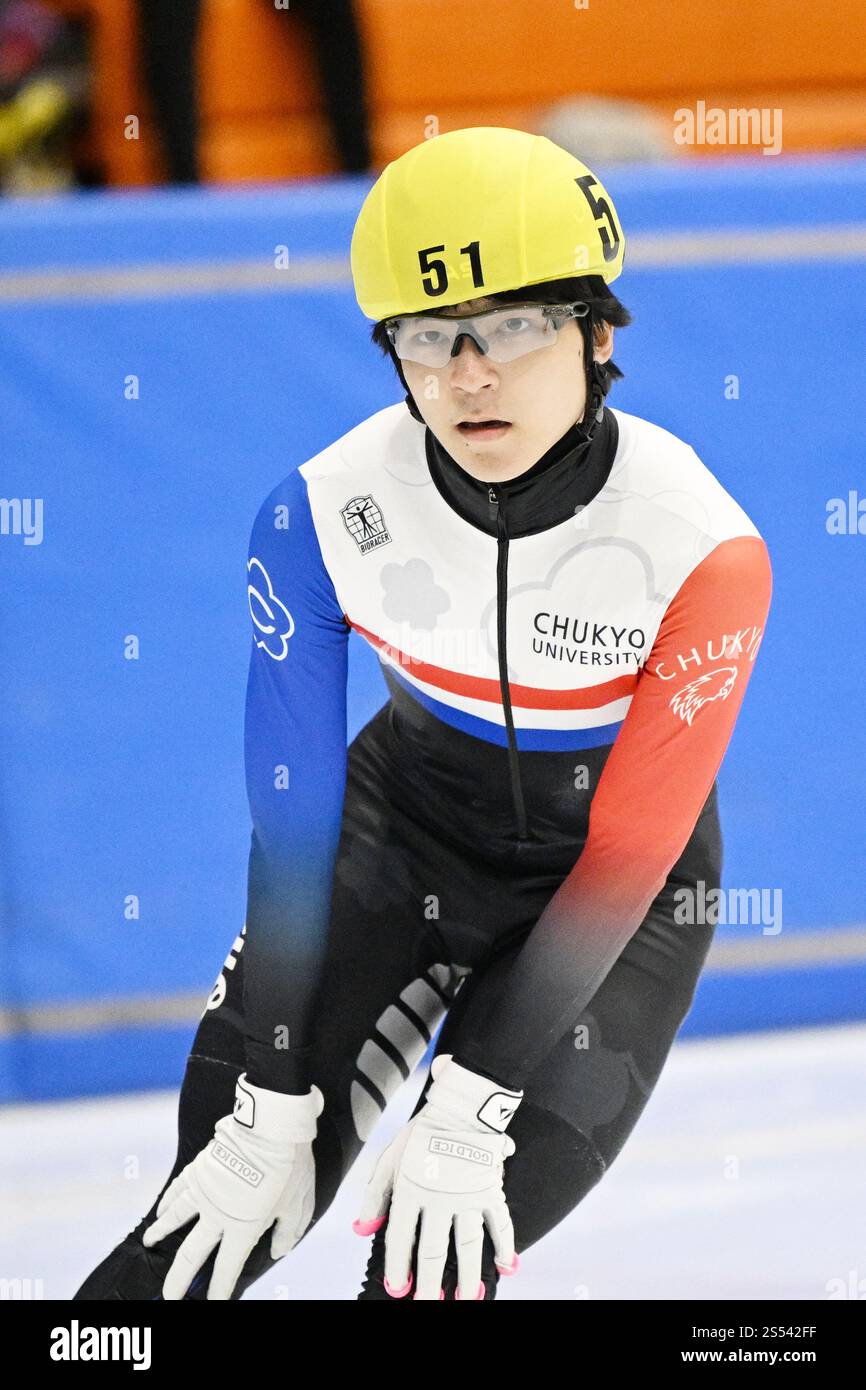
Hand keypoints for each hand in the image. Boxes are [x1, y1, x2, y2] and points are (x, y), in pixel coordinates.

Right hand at [142, 1073, 323, 1299]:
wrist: (272, 1127)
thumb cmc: (290, 1165)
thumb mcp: (299, 1203)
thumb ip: (288, 1231)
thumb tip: (279, 1251)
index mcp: (244, 1228)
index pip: (227, 1268)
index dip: (219, 1289)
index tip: (212, 1303)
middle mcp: (218, 1215)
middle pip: (191, 1255)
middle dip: (178, 1280)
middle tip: (169, 1297)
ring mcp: (204, 1191)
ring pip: (174, 1220)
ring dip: (160, 1234)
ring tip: (149, 1244)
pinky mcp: (199, 1169)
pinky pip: (177, 1189)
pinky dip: (166, 1202)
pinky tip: (160, 1209)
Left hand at [353, 1054, 521, 1299]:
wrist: (460, 1106)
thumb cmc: (420, 1134)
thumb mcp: (388, 1160)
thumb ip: (374, 1196)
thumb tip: (362, 1231)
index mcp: (409, 1193)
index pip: (400, 1240)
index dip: (398, 1268)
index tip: (397, 1290)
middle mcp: (437, 1201)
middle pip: (432, 1251)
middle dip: (428, 1284)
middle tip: (429, 1305)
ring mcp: (467, 1198)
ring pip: (466, 1246)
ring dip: (466, 1276)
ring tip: (467, 1299)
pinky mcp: (491, 1191)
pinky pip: (500, 1223)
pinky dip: (506, 1245)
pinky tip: (506, 1266)